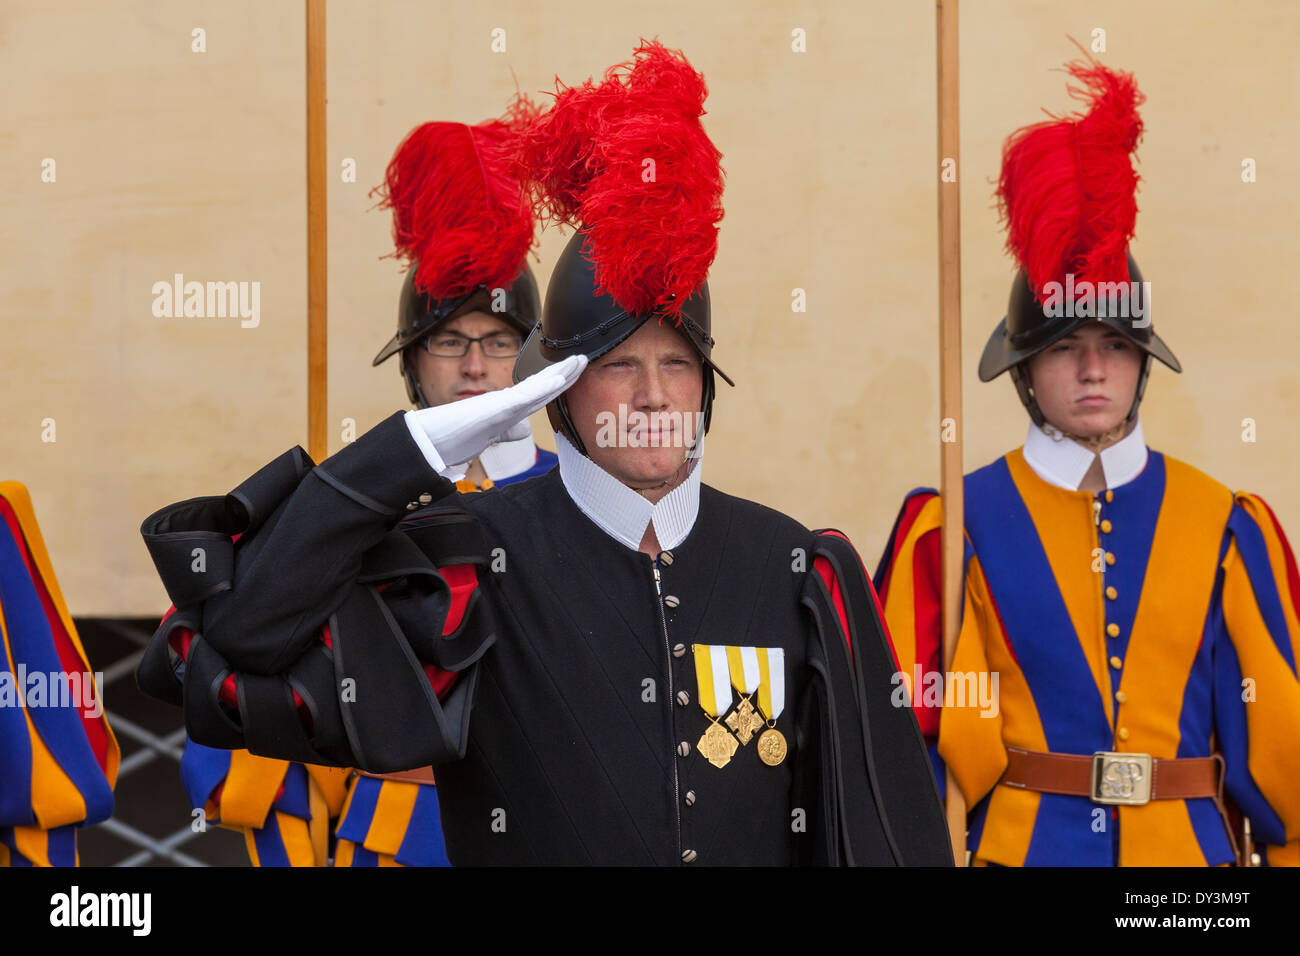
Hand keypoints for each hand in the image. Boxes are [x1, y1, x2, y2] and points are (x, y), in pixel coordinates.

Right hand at [408, 354, 587, 468]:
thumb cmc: (452, 439)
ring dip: (560, 373)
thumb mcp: (488, 437)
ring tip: (580, 361)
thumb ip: (506, 432)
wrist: (427, 443)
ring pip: (538, 386)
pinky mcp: (496, 408)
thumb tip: (524, 431)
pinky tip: (560, 378)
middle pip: (542, 386)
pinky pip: (525, 396)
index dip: (557, 384)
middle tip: (583, 360)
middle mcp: (506, 404)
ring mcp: (502, 404)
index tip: (573, 375)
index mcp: (506, 411)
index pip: (538, 395)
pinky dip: (544, 387)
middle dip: (565, 373)